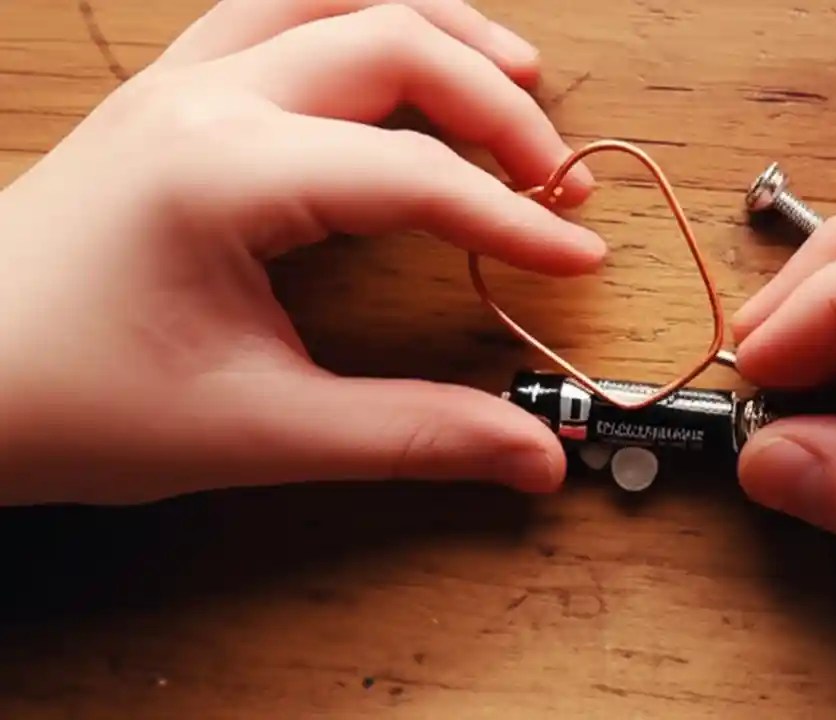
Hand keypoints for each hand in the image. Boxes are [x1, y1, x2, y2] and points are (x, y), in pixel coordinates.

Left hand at [0, 0, 603, 504]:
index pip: (413, 173)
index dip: (514, 218)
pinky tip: (399, 52)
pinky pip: (279, 7)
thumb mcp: (259, 429)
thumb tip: (531, 454)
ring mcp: (181, 83)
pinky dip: (361, 14)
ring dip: (440, 25)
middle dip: (500, 106)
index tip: (576, 256)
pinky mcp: (170, 93)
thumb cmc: (71, 401)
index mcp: (222, 174)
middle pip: (396, 44)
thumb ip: (411, 434)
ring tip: (517, 71)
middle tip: (560, 177)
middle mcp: (205, 101)